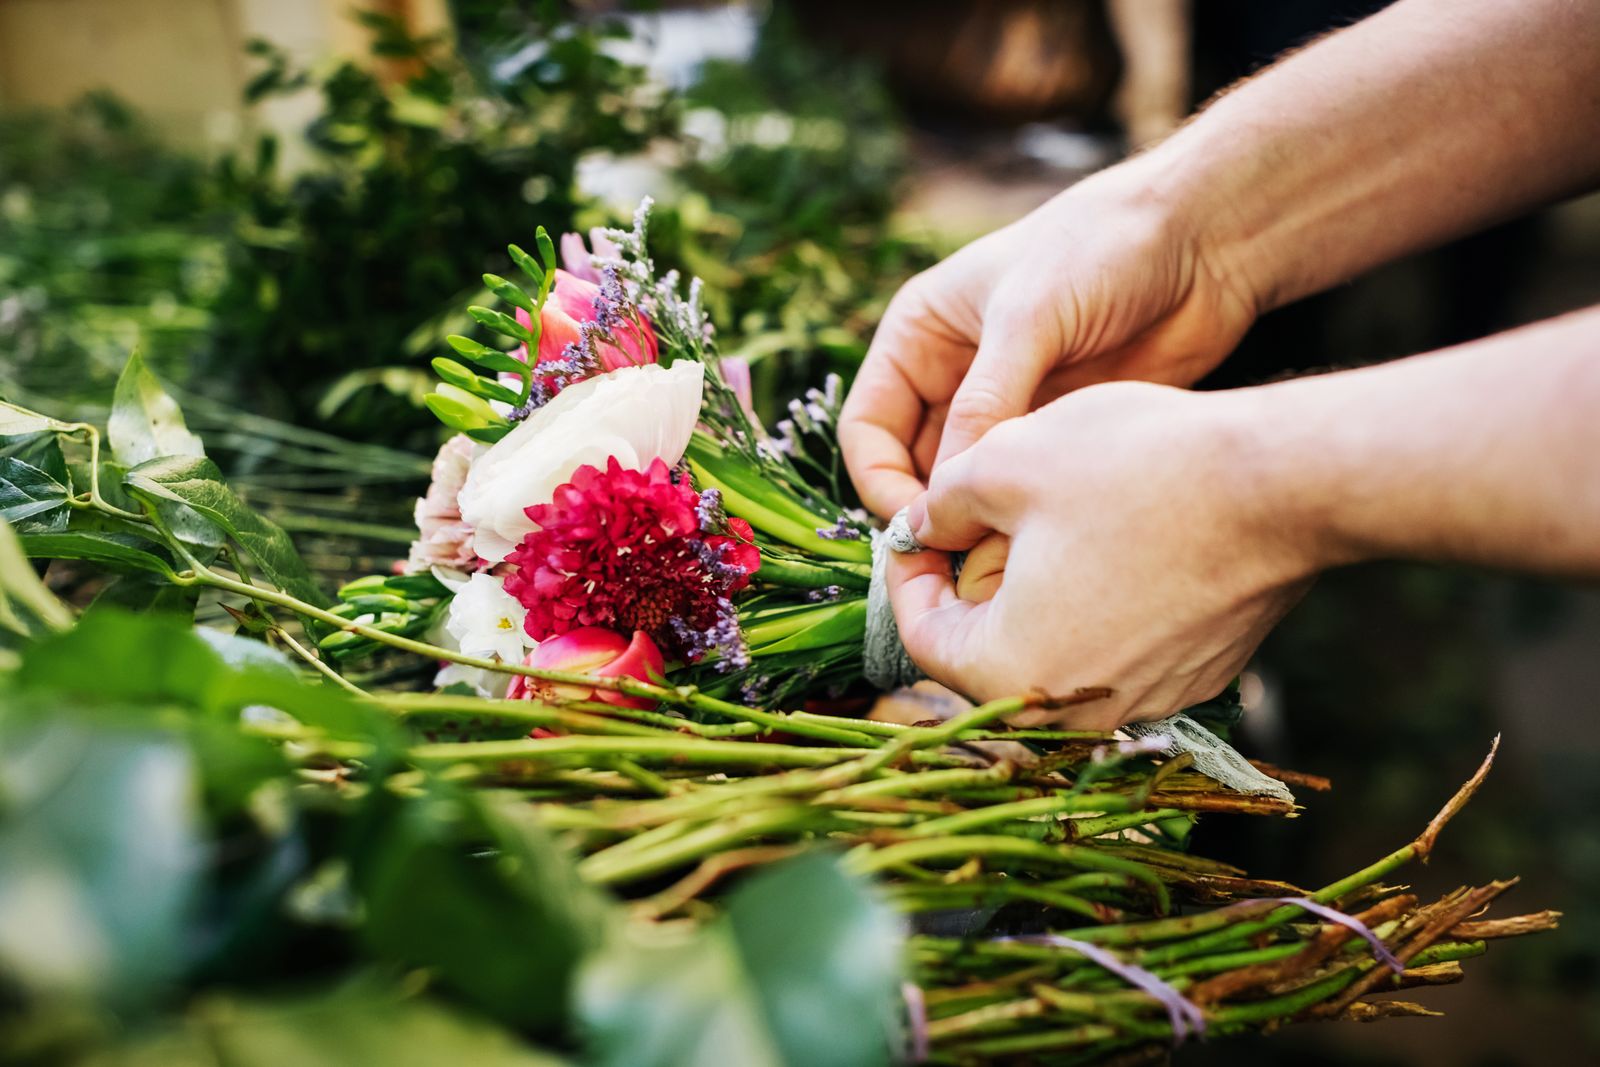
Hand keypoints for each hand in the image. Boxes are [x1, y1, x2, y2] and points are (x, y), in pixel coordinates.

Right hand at [838, 162, 1258, 518]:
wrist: (1201, 242)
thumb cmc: (1102, 247)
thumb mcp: (1029, 316)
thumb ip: (985, 401)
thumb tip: (948, 489)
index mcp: (920, 337)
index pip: (868, 429)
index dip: (880, 480)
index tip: (916, 522)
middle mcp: (953, 378)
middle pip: (910, 469)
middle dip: (928, 511)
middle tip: (959, 553)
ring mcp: (1006, 410)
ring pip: (966, 487)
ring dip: (976, 519)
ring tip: (1003, 548)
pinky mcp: (1055, 435)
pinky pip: (1021, 489)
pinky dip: (1022, 516)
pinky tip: (1044, 531)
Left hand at [886, 381, 1312, 728]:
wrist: (1282, 483)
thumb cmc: (1135, 470)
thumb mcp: (1004, 463)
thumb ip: (940, 504)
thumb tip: (921, 525)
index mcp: (1011, 672)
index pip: (923, 638)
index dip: (908, 575)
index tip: (914, 530)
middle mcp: (1077, 709)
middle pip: (989, 651)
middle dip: (972, 584)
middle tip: (971, 523)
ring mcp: (1146, 698)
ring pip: (1056, 645)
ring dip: (1036, 590)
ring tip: (1042, 522)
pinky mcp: (1196, 673)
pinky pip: (1120, 643)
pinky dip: (1099, 600)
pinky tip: (1111, 539)